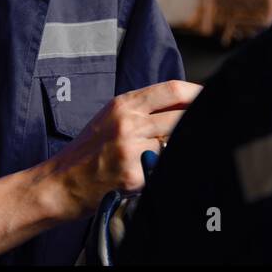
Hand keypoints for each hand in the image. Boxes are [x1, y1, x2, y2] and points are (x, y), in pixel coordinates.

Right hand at [41, 79, 201, 219]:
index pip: (172, 89)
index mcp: (123, 104)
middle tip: (210, 126)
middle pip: (181, 115)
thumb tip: (183, 105)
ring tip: (183, 151)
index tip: (209, 98)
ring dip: (183, 147)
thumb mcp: (111, 118)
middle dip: (199, 121)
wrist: (61, 183)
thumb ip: (143, 110)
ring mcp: (131, 149)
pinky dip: (168, 168)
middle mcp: (128, 122)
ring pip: (177, 142)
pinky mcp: (134, 175)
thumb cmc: (88, 151)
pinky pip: (164, 167)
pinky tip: (162, 171)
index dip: (197, 93)